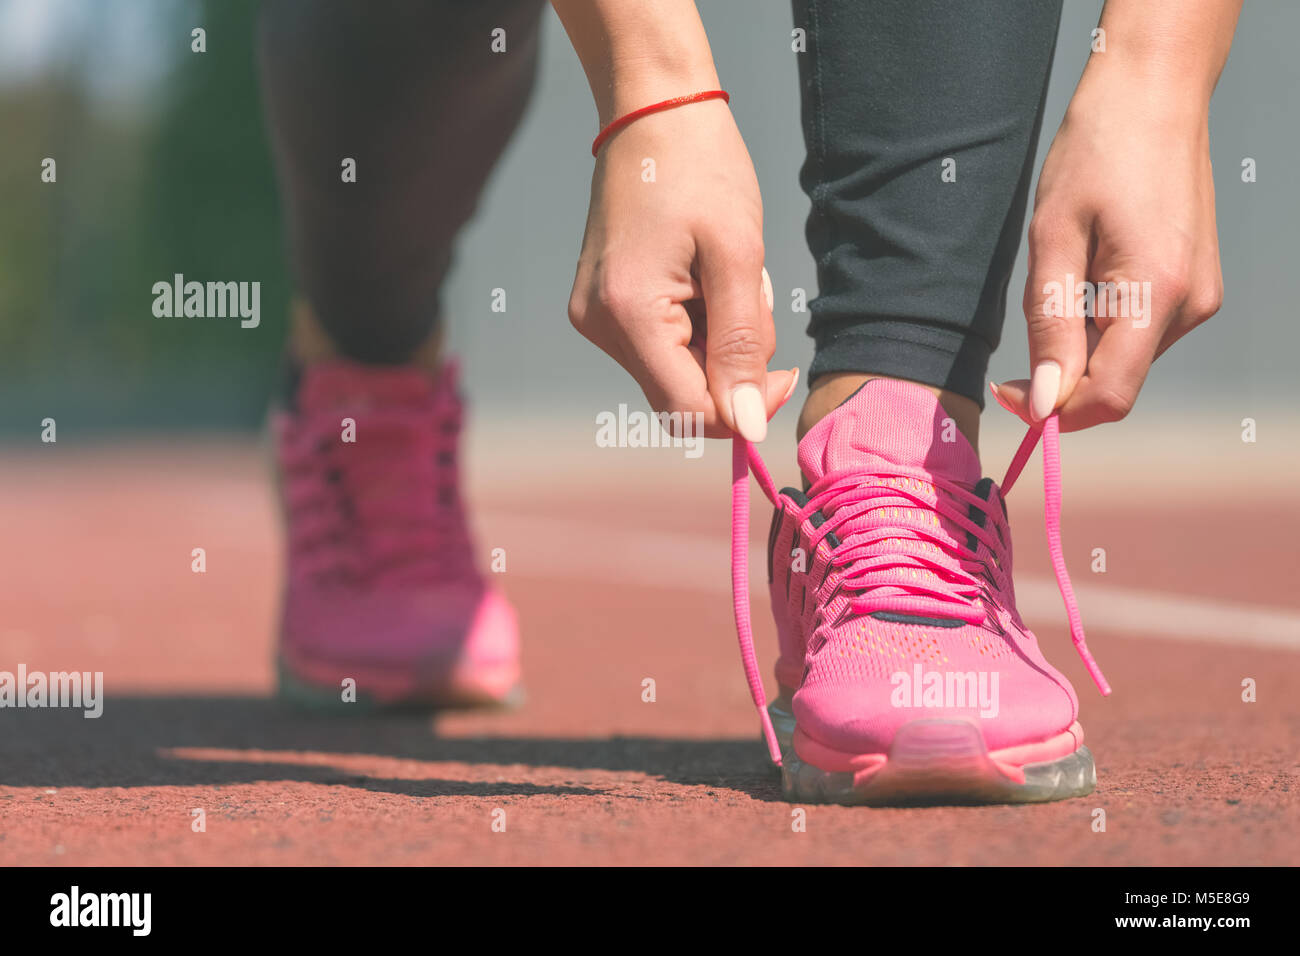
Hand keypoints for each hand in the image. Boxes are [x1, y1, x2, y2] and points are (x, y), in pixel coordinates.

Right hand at [566, 100, 796, 440]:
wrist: (654, 112)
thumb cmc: (701, 169)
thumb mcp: (739, 256)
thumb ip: (743, 346)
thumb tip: (749, 427)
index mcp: (628, 314)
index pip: (688, 411)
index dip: (743, 408)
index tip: (785, 373)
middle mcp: (600, 326)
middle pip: (683, 395)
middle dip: (733, 362)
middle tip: (749, 293)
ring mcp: (596, 318)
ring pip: (678, 371)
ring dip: (719, 338)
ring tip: (724, 273)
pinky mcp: (602, 308)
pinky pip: (664, 345)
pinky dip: (699, 324)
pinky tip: (704, 276)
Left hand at [993, 69, 1223, 430]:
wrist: (1153, 93)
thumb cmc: (1097, 150)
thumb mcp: (1053, 237)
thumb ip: (1050, 325)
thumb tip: (1046, 402)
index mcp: (1157, 293)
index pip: (1109, 396)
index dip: (1054, 410)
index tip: (1007, 391)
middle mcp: (1190, 304)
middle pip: (1116, 381)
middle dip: (1062, 373)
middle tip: (1026, 320)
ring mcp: (1198, 296)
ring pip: (1124, 357)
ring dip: (1079, 341)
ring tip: (1064, 272)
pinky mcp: (1193, 285)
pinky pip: (1138, 330)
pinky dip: (1100, 320)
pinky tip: (1088, 270)